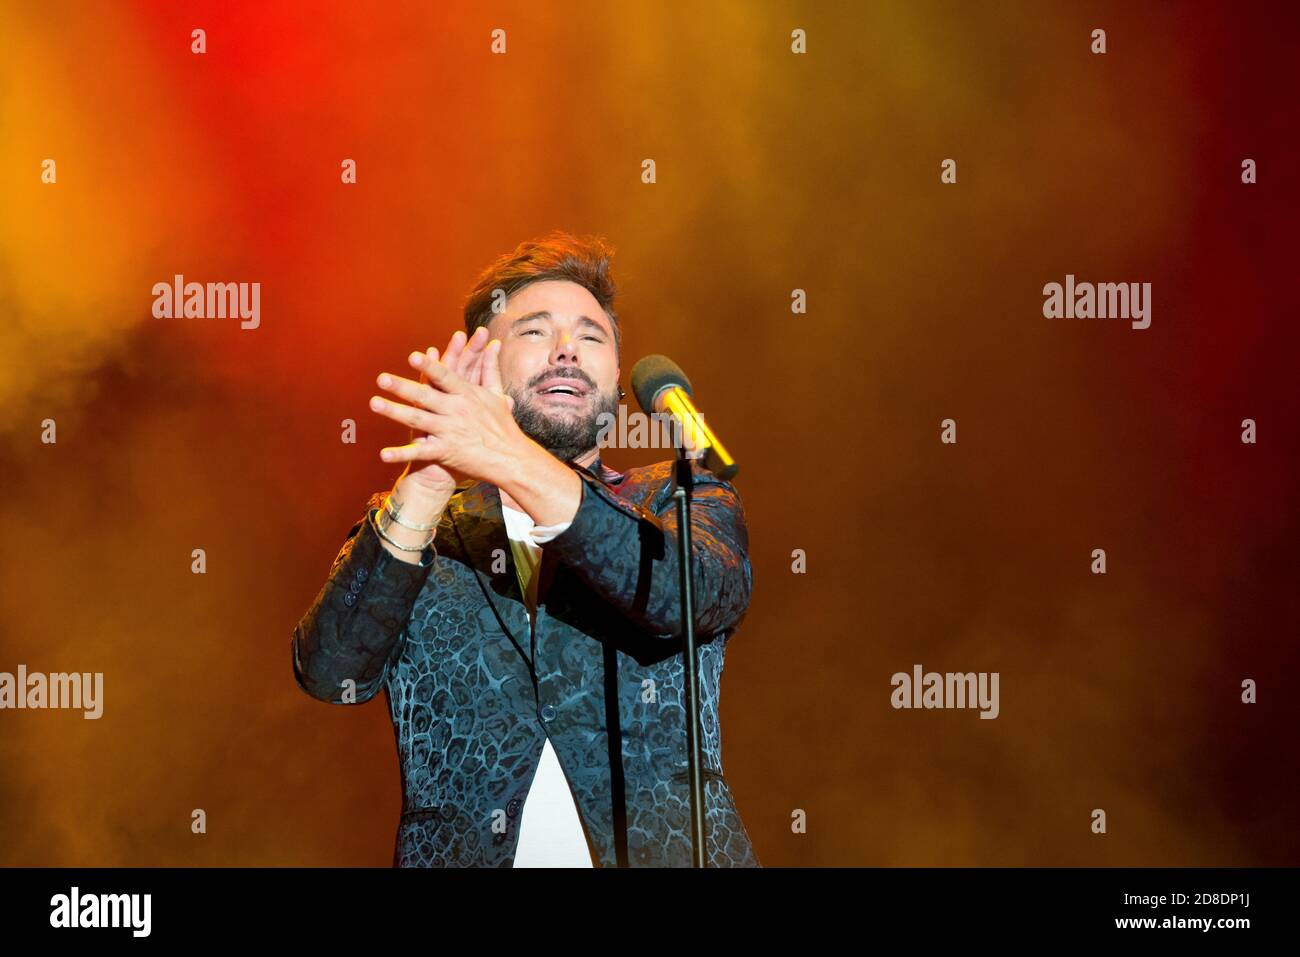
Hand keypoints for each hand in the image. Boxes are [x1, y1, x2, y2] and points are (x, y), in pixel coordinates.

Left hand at [370, 329, 524, 487]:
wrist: (511, 459)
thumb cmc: (503, 426)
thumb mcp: (497, 394)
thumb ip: (491, 368)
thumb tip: (494, 344)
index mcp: (467, 395)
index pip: (445, 377)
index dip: (430, 366)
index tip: (413, 356)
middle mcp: (456, 411)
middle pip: (425, 396)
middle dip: (402, 387)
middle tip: (382, 378)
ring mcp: (449, 432)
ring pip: (417, 420)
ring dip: (394, 412)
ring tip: (374, 403)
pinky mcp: (446, 452)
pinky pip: (419, 454)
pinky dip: (401, 454)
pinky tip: (382, 454)